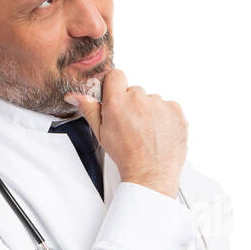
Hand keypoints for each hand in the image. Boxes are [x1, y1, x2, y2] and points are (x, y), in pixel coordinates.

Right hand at [66, 67, 186, 197]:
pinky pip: (168, 107)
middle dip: (133, 104)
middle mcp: (139, 100)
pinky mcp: (175, 111)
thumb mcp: (101, 133)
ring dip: (150, 111)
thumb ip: (89, 109)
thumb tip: (75, 96)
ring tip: (147, 132)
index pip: (116, 75)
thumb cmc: (127, 156)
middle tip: (132, 124)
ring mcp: (159, 105)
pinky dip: (165, 117)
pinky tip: (159, 132)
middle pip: (135, 90)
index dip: (115, 86)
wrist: (151, 174)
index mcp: (118, 103)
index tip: (118, 97)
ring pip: (152, 100)